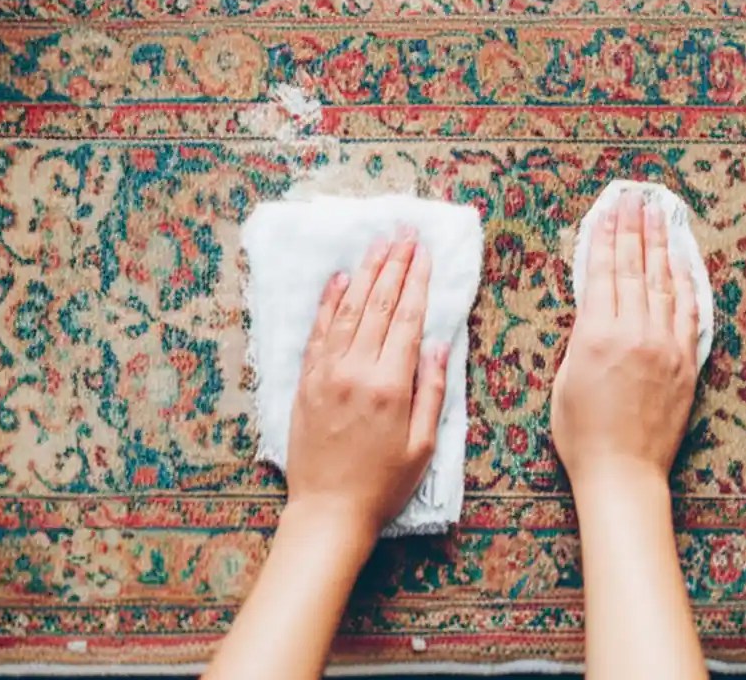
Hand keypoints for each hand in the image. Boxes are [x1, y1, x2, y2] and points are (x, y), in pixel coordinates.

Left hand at [284, 226, 449, 534]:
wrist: (328, 511)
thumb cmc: (384, 485)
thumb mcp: (424, 445)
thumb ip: (432, 392)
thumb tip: (439, 345)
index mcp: (391, 385)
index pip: (408, 319)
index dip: (418, 282)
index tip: (424, 252)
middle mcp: (356, 370)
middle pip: (379, 305)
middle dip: (394, 265)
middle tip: (404, 234)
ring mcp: (326, 373)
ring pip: (349, 311)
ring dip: (365, 274)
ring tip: (378, 245)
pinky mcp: (306, 382)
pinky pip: (319, 332)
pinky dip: (329, 303)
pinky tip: (340, 279)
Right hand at [553, 190, 699, 491]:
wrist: (623, 472)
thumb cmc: (581, 434)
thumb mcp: (565, 379)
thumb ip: (580, 337)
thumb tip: (594, 306)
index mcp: (596, 335)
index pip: (603, 271)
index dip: (607, 236)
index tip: (610, 208)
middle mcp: (634, 332)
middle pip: (635, 268)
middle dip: (635, 228)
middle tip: (636, 197)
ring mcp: (665, 346)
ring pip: (664, 283)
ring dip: (661, 244)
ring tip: (659, 214)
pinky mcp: (686, 363)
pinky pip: (689, 312)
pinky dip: (686, 282)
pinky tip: (682, 260)